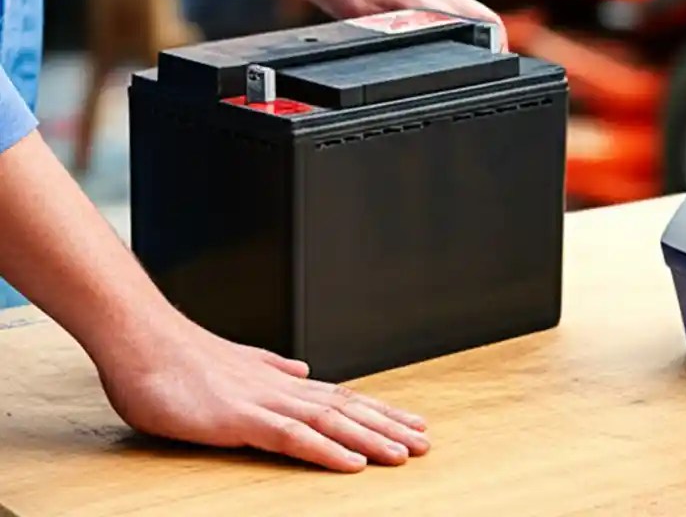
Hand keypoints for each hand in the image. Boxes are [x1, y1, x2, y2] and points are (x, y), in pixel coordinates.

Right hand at [94, 314, 427, 472]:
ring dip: (371, 439)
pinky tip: (354, 463)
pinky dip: (328, 450)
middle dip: (388, 426)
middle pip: (347, 409)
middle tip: (425, 442)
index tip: (408, 423)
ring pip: (331, 422)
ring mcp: (264, 402)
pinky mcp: (242, 419)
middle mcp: (281, 389)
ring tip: (404, 454)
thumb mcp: (234, 363)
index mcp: (279, 381)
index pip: (340, 398)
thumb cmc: (176, 358)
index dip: (376, 412)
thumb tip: (300, 370)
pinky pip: (294, 437)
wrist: (141, 341)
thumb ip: (269, 367)